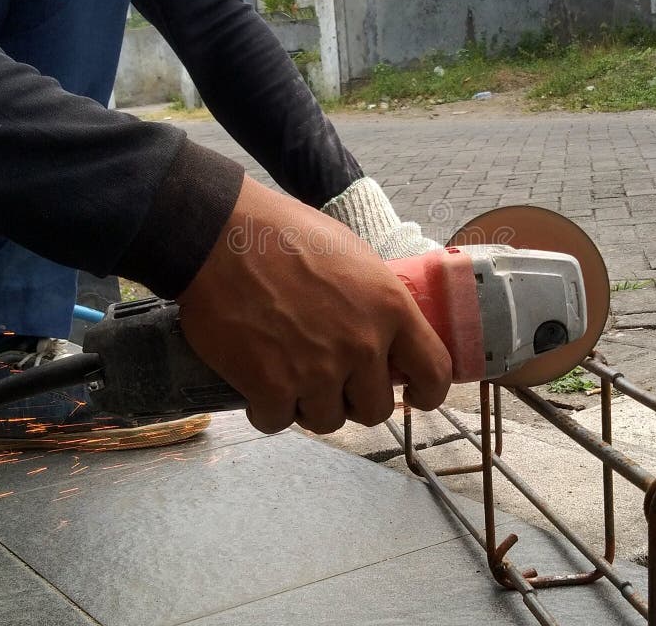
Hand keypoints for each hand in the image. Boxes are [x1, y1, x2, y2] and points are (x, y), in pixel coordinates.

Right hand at [177, 178, 451, 434]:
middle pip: (376, 410)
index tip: (413, 395)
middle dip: (354, 398)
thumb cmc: (286, 234)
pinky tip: (257, 380)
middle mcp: (362, 345)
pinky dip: (266, 408)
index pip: (434, 372)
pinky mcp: (271, 387)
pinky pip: (278, 421)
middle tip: (331, 377)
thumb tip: (387, 333)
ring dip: (309, 404)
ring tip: (289, 373)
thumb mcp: (354, 256)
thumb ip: (378, 300)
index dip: (427, 392)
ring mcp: (317, 371)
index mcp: (390, 308)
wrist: (221, 237)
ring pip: (327, 421)